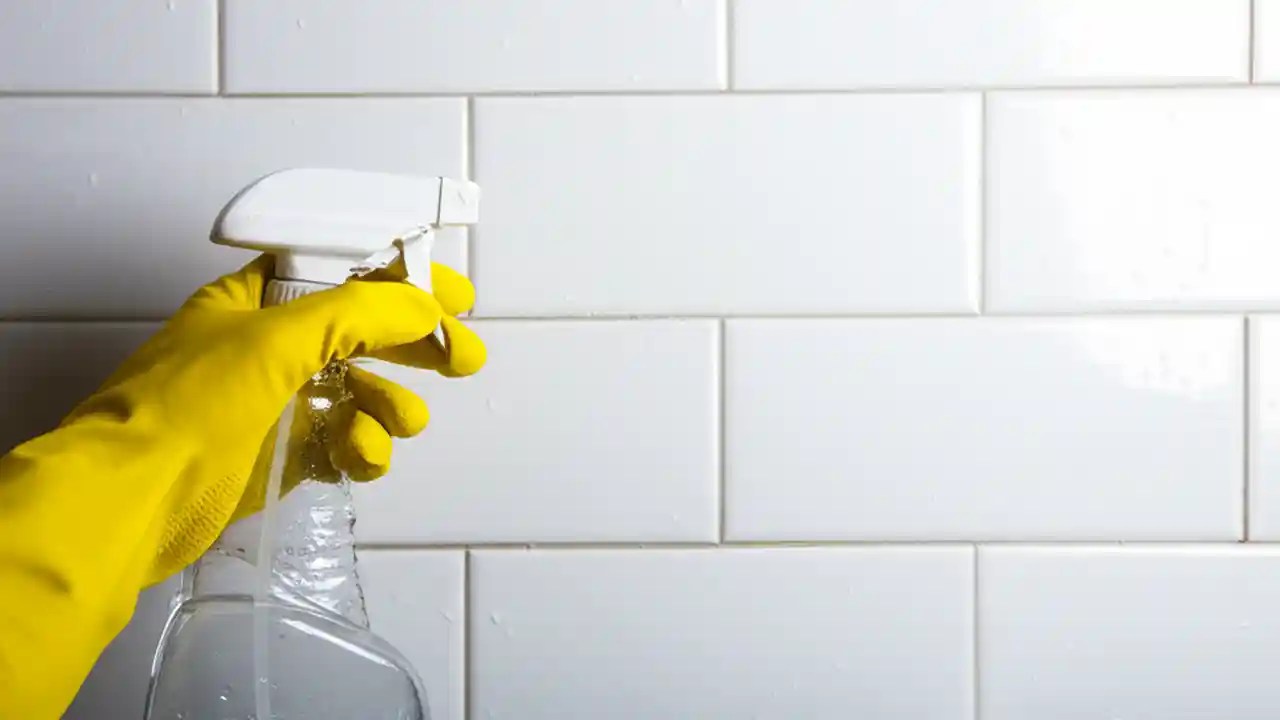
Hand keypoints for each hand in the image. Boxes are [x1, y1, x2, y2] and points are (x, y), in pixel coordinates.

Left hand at [67, 255, 483, 583]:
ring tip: (398, 423)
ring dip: (391, 406)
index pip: (343, 272)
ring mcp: (279, 404)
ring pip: (362, 394)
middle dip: (415, 346)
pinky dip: (363, 448)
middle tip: (465, 360)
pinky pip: (346, 443)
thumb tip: (428, 305)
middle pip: (364, 333)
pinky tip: (360, 458)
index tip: (457, 295)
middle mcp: (271, 346)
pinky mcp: (286, 457)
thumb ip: (358, 313)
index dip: (402, 279)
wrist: (131, 502)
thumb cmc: (192, 405)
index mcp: (255, 301)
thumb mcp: (275, 341)